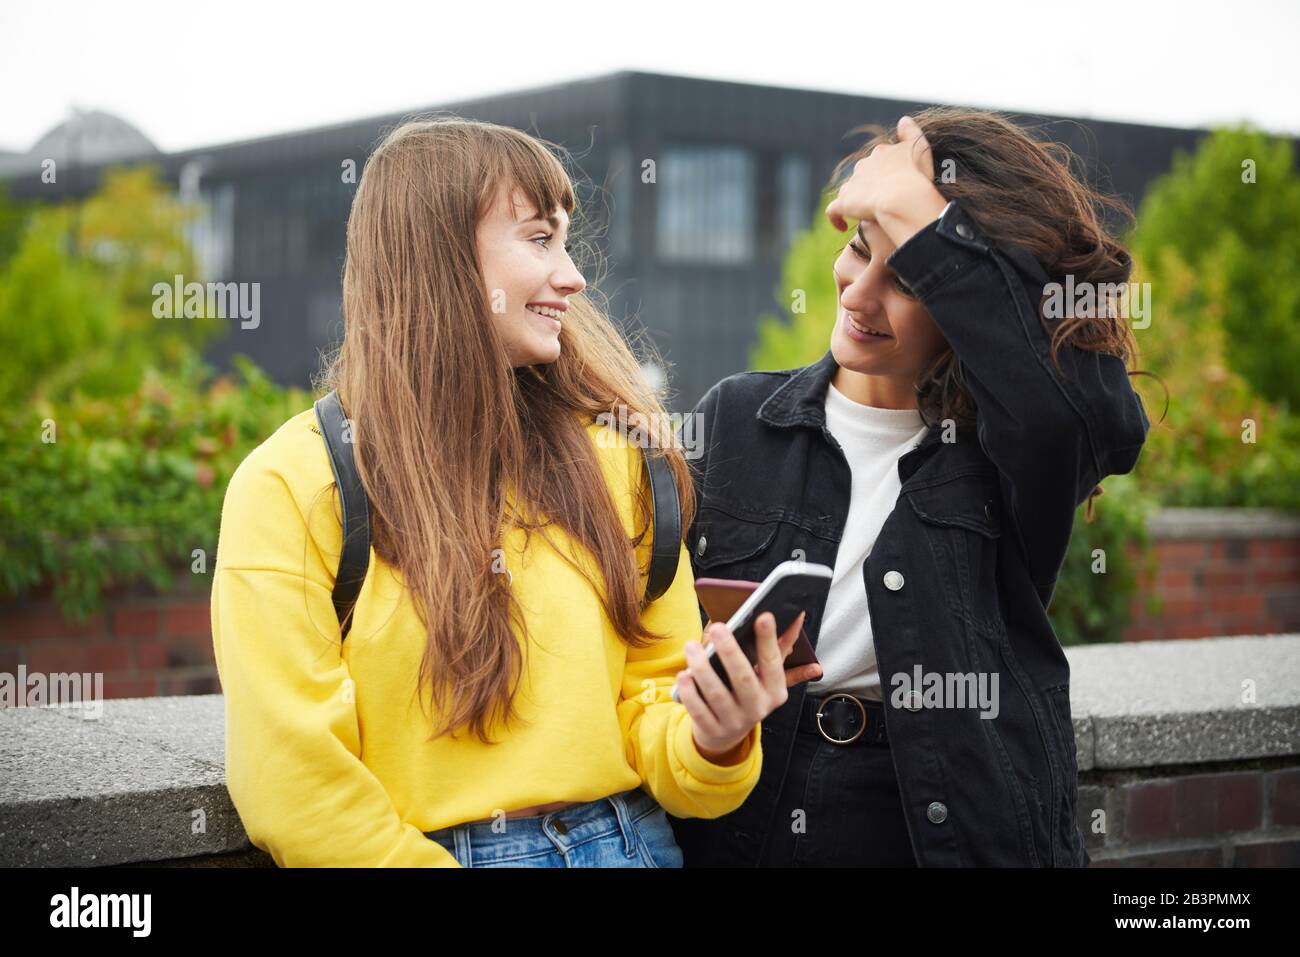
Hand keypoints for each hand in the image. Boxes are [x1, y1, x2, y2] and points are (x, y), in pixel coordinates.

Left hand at [677, 611, 807, 762]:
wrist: (729, 733)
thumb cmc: (750, 692)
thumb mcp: (768, 675)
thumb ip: (780, 647)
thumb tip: (797, 617)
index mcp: (775, 691)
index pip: (773, 662)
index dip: (768, 640)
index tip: (764, 616)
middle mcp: (758, 707)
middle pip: (743, 678)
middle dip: (730, 651)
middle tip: (717, 628)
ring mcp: (735, 721)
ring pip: (717, 694)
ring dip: (703, 668)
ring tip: (691, 646)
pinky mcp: (713, 730)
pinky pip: (699, 711)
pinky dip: (690, 693)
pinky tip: (684, 676)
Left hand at [825, 115, 946, 244]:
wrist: (902, 197)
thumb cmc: (916, 176)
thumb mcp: (920, 148)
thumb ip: (911, 133)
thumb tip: (903, 120)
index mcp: (882, 153)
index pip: (879, 159)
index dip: (886, 171)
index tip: (894, 183)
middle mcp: (864, 165)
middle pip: (863, 174)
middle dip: (870, 185)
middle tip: (882, 201)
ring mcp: (852, 184)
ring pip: (849, 190)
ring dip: (855, 200)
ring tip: (866, 214)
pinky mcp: (844, 202)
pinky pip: (833, 211)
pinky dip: (836, 218)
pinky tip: (842, 227)